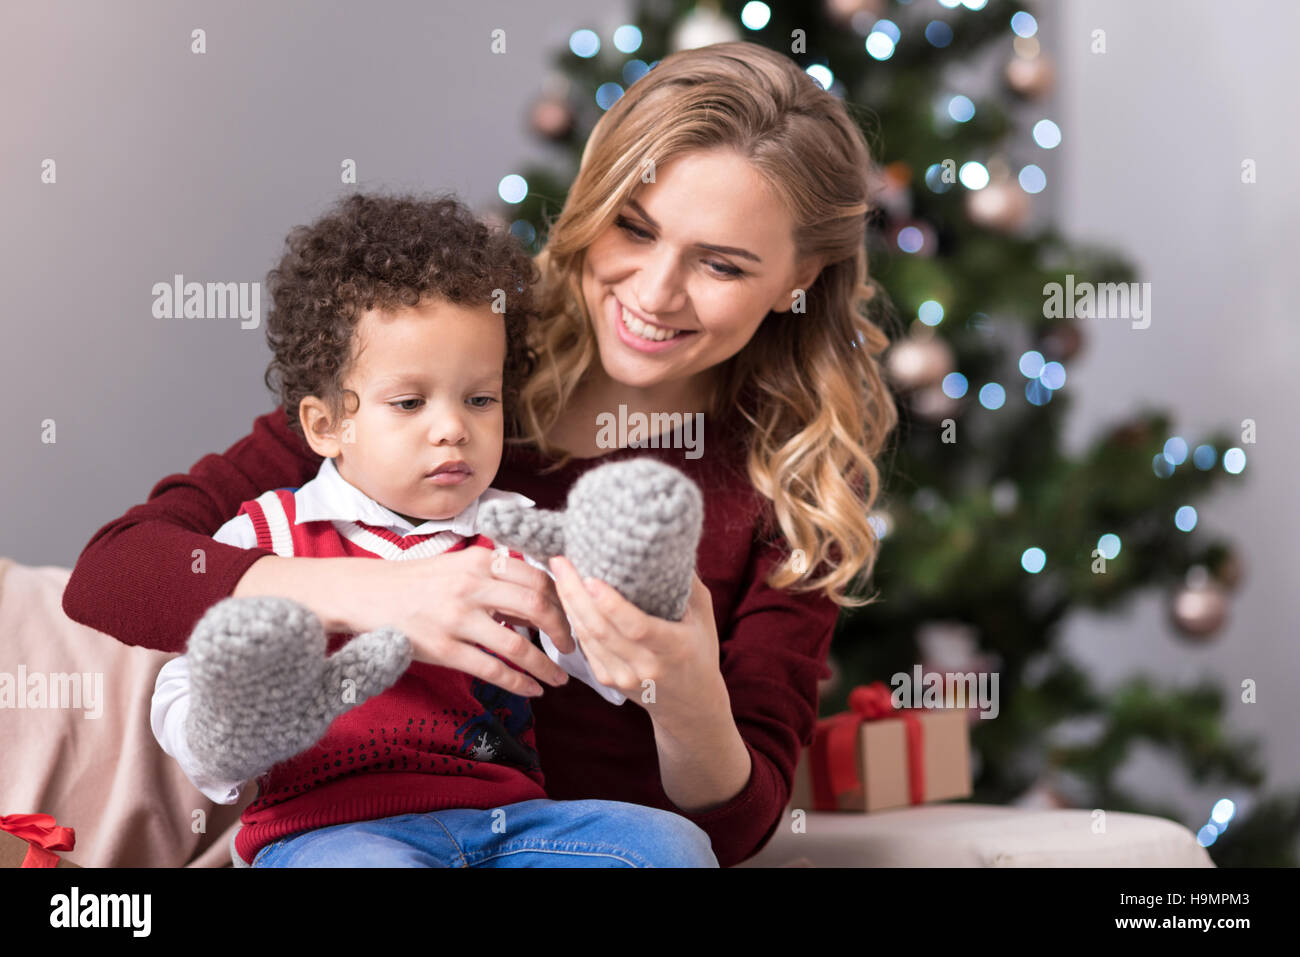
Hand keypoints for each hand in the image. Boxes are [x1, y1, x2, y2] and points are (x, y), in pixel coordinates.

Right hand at [345, 547, 573, 696]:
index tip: (573, 615)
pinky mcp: (442, 649)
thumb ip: (497, 578)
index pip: (538, 578)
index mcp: (480, 560)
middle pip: (537, 607)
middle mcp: (471, 586)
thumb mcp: (459, 565)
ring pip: (518, 646)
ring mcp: (457, 619)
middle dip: (563, 631)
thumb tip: (539, 602)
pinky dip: (519, 683)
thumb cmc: (417, 581)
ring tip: (559, 678)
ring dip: (546, 665)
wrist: (365, 594)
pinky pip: (492, 670)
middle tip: (571, 648)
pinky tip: (533, 690)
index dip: (562, 600)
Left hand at [548, 555, 722, 719]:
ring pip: (587, 636)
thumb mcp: (703, 617)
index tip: (592, 578)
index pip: (637, 627)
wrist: (690, 704)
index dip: (612, 605)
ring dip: (568, 602)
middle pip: (601, 629)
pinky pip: (585, 645)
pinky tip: (566, 596)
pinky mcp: (607, 680)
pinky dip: (573, 619)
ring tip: (559, 571)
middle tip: (561, 560)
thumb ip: (686, 583)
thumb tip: (663, 544)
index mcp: (673, 648)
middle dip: (575, 593)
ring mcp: (623, 677)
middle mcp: (645, 666)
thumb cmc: (700, 651)